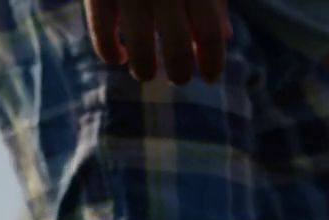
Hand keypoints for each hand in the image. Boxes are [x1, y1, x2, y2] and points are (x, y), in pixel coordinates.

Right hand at [85, 0, 229, 84]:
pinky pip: (102, 32)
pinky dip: (109, 51)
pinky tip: (118, 57)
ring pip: (140, 46)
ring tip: (146, 73)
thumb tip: (226, 37)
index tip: (210, 77)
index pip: (211, 33)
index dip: (213, 62)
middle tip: (180, 79)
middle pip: (177, 46)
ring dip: (145, 69)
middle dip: (180, 72)